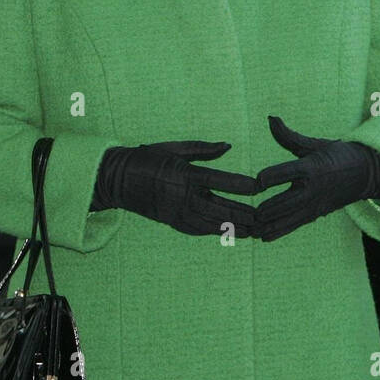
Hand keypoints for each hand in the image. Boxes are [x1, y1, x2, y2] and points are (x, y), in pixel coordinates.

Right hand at [93, 140, 260, 236]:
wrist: (116, 179)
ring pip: (211, 224)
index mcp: (184, 174)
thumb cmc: (147, 157)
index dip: (240, 185)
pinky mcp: (171, 221)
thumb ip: (203, 149)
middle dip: (243, 214)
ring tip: (253, 231)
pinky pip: (197, 229)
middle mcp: (182, 196)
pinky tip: (230, 233)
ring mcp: (176, 212)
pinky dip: (215, 232)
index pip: (219, 181)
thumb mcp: (174, 148)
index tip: (259, 187)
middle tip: (263, 217)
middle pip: (219, 208)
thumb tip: (228, 146)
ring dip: (233, 228)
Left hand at [255, 116, 379, 240]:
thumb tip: (270, 118)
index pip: (286, 173)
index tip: (255, 182)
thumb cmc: (338, 155)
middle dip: (266, 209)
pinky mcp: (316, 213)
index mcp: (312, 167)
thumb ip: (288, 136)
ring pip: (288, 218)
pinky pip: (295, 225)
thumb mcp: (314, 144)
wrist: (366, 174)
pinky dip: (279, 232)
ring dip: (269, 225)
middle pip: (285, 202)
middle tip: (248, 213)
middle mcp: (313, 188)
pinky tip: (263, 237)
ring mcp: (316, 203)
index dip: (268, 177)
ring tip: (250, 230)